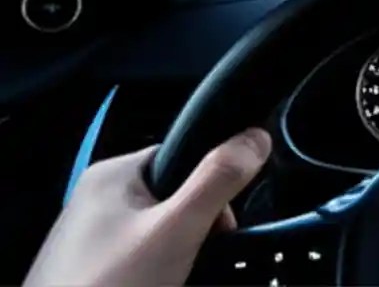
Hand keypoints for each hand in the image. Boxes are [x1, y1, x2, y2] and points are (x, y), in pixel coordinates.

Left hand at [24, 128, 271, 286]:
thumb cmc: (109, 286)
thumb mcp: (176, 230)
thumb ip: (217, 181)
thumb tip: (255, 137)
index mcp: (113, 174)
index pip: (183, 156)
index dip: (213, 186)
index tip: (220, 222)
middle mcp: (98, 198)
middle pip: (175, 196)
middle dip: (196, 227)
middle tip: (194, 257)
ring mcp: (93, 235)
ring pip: (160, 230)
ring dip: (178, 251)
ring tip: (173, 275)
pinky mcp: (93, 265)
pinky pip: (142, 255)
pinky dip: (157, 269)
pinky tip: (157, 283)